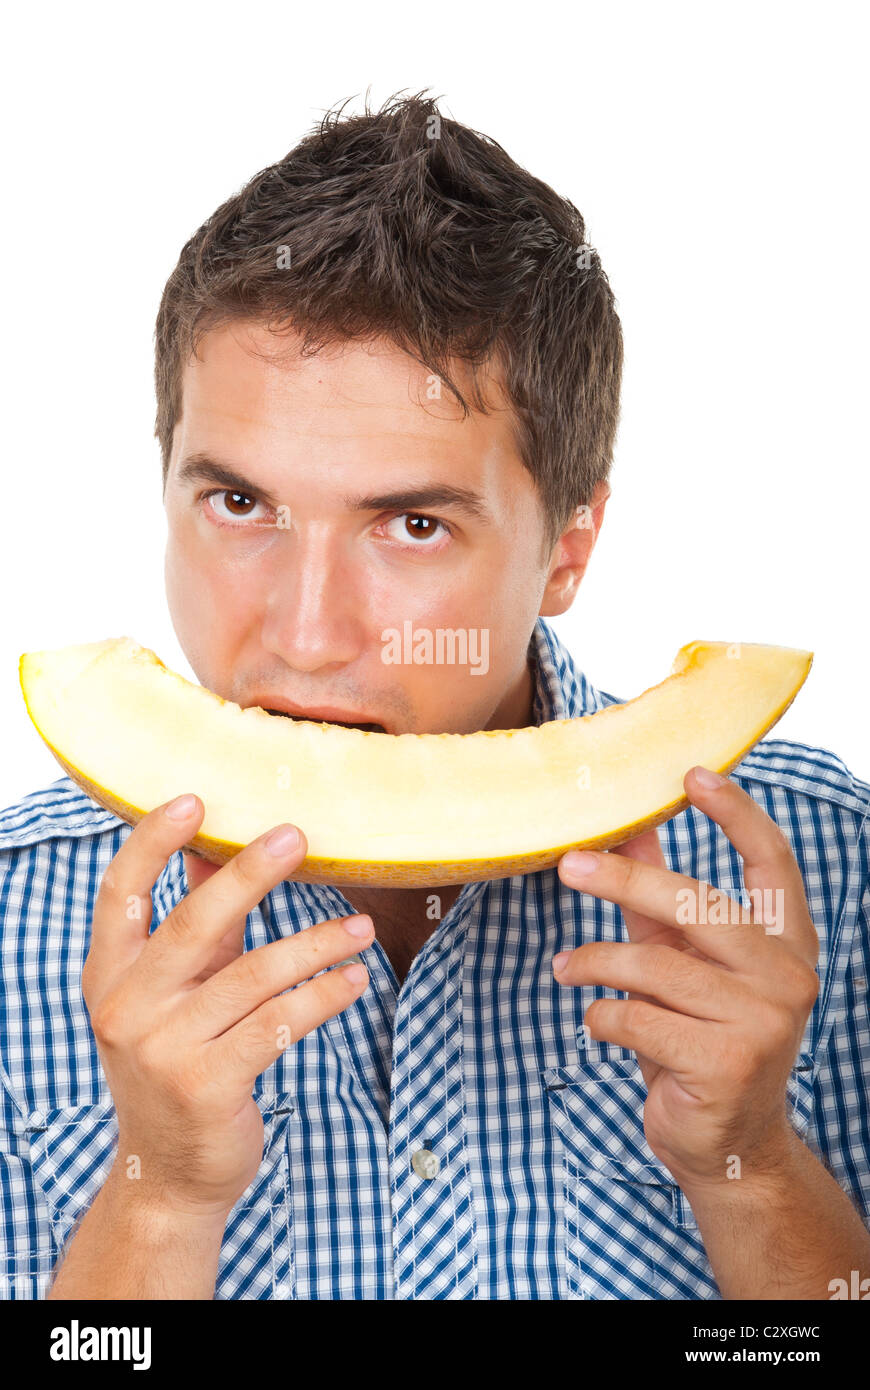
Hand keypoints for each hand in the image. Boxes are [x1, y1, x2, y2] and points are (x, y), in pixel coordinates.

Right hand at [82, 794, 372, 1218]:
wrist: (168, 1175)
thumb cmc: (179, 1062)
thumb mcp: (171, 993)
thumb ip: (192, 925)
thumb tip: (211, 844)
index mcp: (110, 976)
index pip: (119, 894)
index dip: (152, 842)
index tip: (196, 799)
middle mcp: (127, 1008)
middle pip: (193, 924)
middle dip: (249, 874)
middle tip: (297, 837)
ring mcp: (164, 1051)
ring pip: (253, 976)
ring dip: (316, 944)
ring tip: (359, 926)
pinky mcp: (209, 1086)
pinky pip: (280, 1023)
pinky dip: (324, 995)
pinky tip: (355, 979)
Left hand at [553, 766, 819, 1190]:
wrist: (725, 1146)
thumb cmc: (701, 1040)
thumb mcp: (687, 964)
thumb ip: (665, 900)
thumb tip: (634, 823)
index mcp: (787, 943)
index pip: (772, 862)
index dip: (735, 813)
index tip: (691, 774)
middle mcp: (788, 977)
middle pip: (696, 904)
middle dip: (624, 880)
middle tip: (569, 866)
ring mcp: (764, 1022)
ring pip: (654, 964)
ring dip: (595, 963)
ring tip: (566, 968)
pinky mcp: (727, 1064)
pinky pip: (637, 1016)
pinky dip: (602, 1015)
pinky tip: (599, 1022)